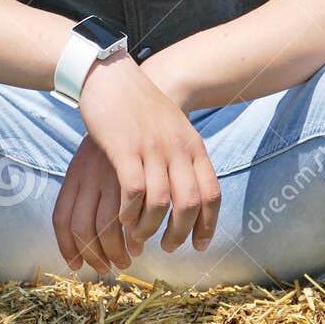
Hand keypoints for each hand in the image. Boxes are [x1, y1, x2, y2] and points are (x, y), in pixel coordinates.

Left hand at [51, 133, 136, 273]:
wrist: (136, 96)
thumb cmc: (117, 134)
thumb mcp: (92, 158)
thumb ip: (88, 190)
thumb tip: (84, 235)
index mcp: (74, 172)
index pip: (61, 218)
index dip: (67, 247)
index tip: (78, 265)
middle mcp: (89, 174)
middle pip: (82, 228)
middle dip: (94, 256)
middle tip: (109, 268)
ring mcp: (112, 173)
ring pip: (108, 227)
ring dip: (118, 251)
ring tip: (129, 258)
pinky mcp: (139, 172)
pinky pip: (133, 212)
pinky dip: (136, 233)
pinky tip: (142, 238)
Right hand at [52, 51, 220, 270]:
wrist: (113, 76)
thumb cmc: (141, 106)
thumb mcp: (175, 128)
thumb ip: (184, 156)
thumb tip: (192, 191)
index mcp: (193, 146)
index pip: (211, 193)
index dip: (208, 224)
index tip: (199, 245)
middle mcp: (177, 148)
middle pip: (189, 204)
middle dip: (179, 233)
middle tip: (167, 247)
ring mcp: (151, 148)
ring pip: (160, 203)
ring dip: (149, 228)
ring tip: (139, 238)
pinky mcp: (124, 149)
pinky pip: (133, 192)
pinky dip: (129, 212)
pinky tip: (122, 219)